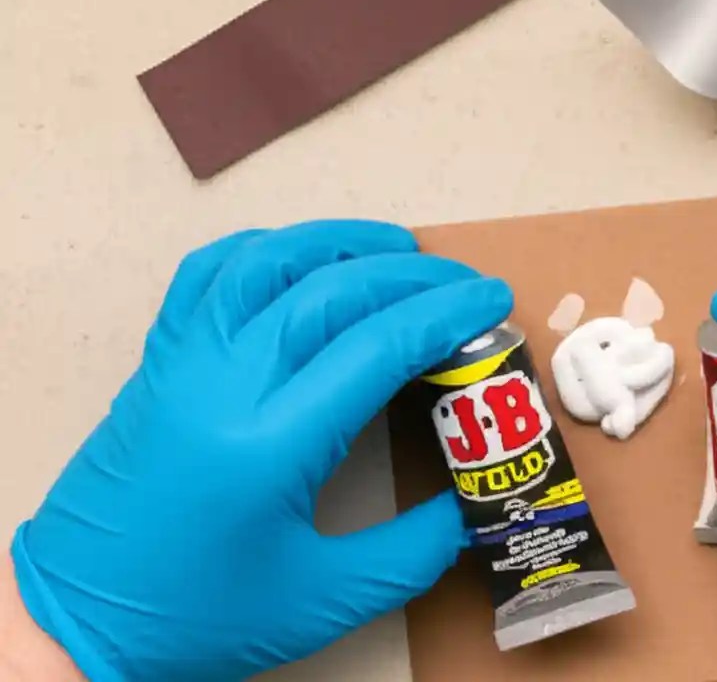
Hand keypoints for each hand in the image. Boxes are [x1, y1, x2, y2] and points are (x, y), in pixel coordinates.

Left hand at [10, 221, 512, 680]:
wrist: (82, 619)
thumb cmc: (200, 615)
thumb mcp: (324, 601)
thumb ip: (413, 553)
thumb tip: (474, 509)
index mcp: (270, 444)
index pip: (374, 345)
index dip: (445, 312)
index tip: (491, 300)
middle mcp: (223, 384)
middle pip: (330, 290)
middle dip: (411, 274)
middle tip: (463, 279)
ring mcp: (183, 363)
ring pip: (266, 262)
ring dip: (340, 242)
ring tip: (397, 247)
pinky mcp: (158, 361)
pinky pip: (207, 275)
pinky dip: (264, 249)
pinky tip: (303, 258)